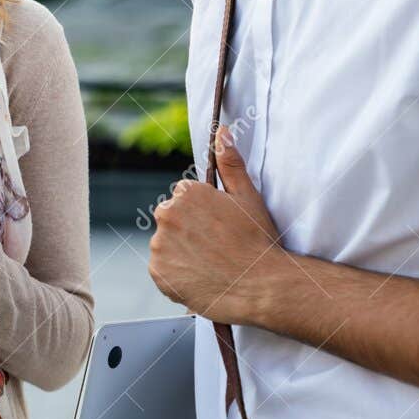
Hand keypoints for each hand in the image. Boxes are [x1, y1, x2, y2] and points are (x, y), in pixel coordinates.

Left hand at [149, 131, 285, 322]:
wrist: (260, 286)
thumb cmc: (257, 240)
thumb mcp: (248, 196)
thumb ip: (230, 162)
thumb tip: (222, 132)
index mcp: (186, 194)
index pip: (185, 197)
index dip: (204, 212)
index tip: (220, 226)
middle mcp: (167, 216)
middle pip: (172, 219)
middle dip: (189, 229)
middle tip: (216, 246)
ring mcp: (160, 246)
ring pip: (166, 244)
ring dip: (181, 251)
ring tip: (210, 263)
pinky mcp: (158, 273)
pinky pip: (163, 269)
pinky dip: (176, 273)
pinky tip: (200, 276)